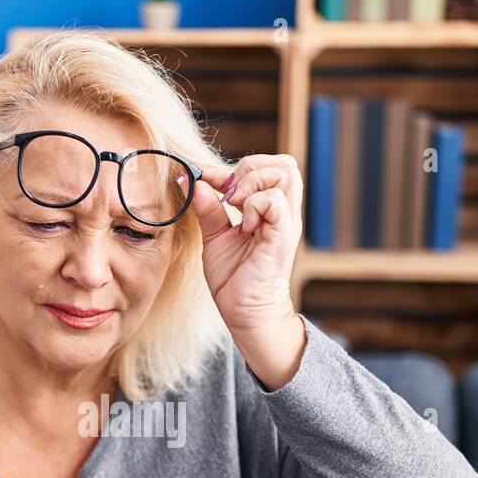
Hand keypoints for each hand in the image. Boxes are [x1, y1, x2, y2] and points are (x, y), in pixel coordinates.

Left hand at [186, 154, 302, 332]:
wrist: (245, 313)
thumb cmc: (234, 280)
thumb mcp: (215, 237)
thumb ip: (208, 210)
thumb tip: (192, 181)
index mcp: (268, 211)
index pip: (262, 169)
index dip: (228, 168)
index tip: (202, 176)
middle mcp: (281, 213)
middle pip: (284, 164)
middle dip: (249, 168)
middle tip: (226, 193)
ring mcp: (285, 223)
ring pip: (285, 173)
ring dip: (253, 182)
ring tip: (234, 206)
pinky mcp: (283, 236)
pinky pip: (275, 201)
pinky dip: (254, 204)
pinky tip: (241, 225)